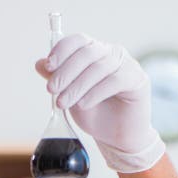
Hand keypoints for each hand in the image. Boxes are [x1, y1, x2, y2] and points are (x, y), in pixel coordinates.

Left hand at [36, 34, 164, 172]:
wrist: (115, 136)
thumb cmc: (93, 112)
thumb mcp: (69, 95)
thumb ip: (57, 79)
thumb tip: (39, 63)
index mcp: (94, 52)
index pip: (78, 41)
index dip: (62, 50)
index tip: (48, 67)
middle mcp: (111, 54)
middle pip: (87, 52)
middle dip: (66, 71)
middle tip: (51, 89)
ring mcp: (126, 64)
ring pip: (99, 67)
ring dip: (77, 86)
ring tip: (63, 103)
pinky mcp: (137, 79)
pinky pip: (115, 81)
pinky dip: (95, 92)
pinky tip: (83, 104)